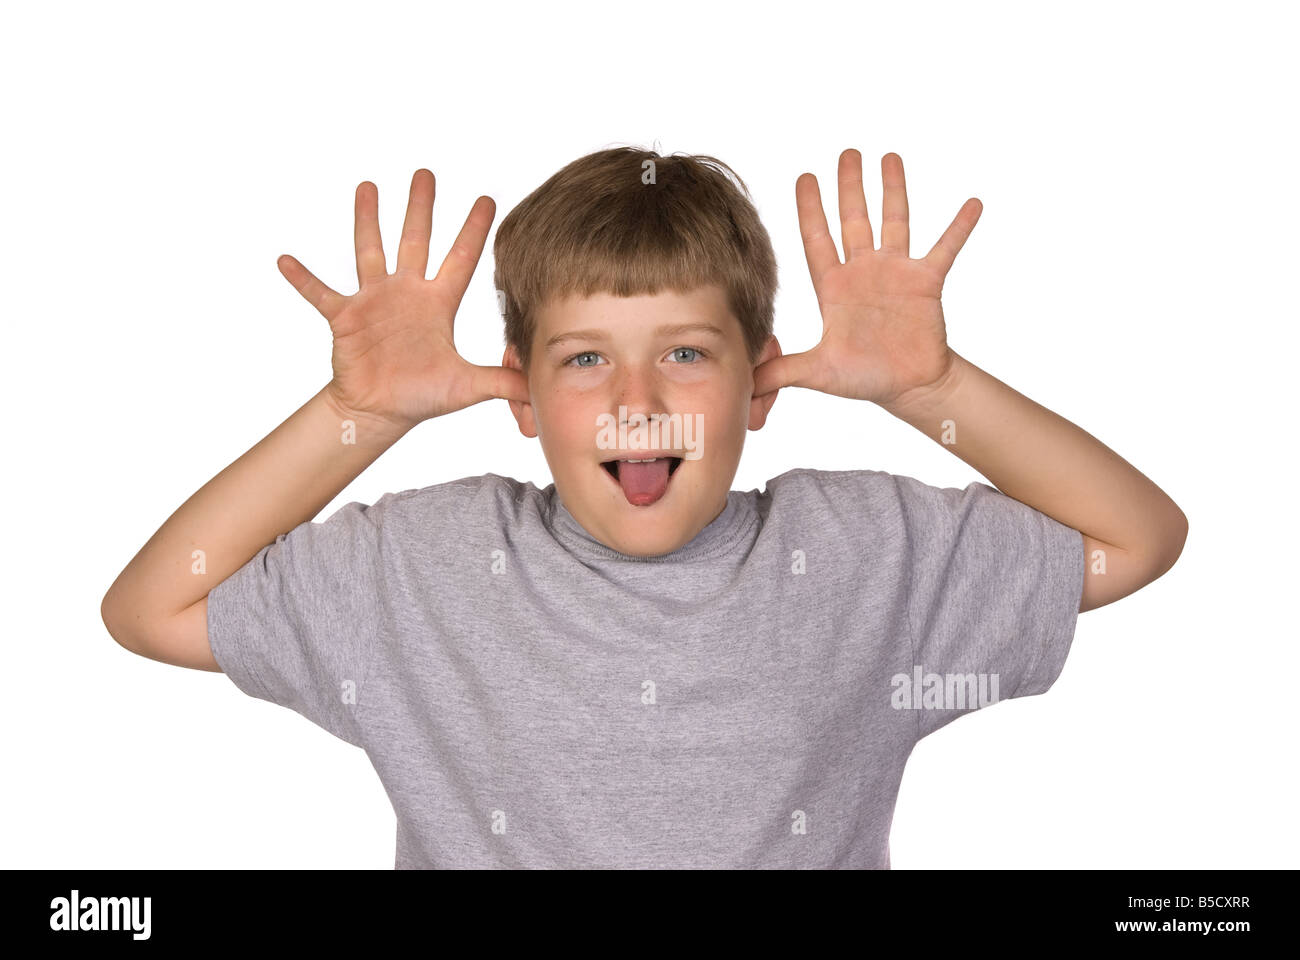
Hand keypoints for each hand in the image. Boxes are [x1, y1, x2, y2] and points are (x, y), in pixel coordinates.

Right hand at [277, 169, 528, 431]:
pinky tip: (285, 259)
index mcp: (438, 304)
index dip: (473, 230)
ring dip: (367, 220)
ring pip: (370, 251)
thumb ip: (504, 382)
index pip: (460, 259)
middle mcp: (407, 293)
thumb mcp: (467, 387)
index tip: (486, 198)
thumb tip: (542, 388)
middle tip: (426, 173)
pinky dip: (302, 279)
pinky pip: (320, 293)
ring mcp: (374, 301)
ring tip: (366, 186)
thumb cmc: (421, 396)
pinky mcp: (345, 317)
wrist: (380, 412)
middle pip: (416, 240)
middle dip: (421, 207)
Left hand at [753, 150, 980, 408]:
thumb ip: (781, 372)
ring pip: (894, 221)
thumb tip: (743, 385)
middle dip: (849, 185)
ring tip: (889, 156)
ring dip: (893, 189)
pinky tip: (972, 203)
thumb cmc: (863, 377)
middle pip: (853, 219)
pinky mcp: (927, 282)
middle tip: (847, 152)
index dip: (810, 209)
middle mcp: (863, 271)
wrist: (907, 387)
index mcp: (834, 287)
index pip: (817, 239)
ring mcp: (896, 273)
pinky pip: (945, 248)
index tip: (805, 176)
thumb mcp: (817, 372)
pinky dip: (959, 227)